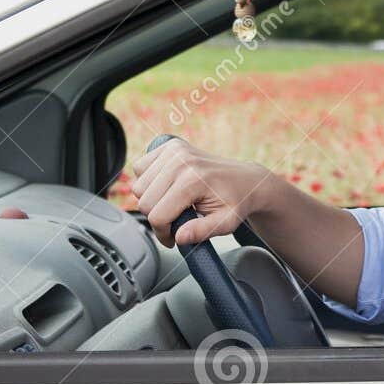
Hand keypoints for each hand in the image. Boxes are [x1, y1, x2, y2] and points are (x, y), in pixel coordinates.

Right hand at [129, 137, 272, 246]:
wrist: (245, 179)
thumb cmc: (236, 201)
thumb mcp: (226, 223)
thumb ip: (202, 232)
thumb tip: (179, 237)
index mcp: (193, 180)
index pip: (157, 215)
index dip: (163, 233)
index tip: (174, 238)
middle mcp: (180, 161)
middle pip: (144, 201)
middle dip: (157, 218)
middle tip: (175, 221)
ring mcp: (173, 150)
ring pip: (138, 186)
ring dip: (151, 200)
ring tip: (173, 203)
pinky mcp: (169, 145)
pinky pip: (140, 168)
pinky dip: (148, 181)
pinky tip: (167, 187)